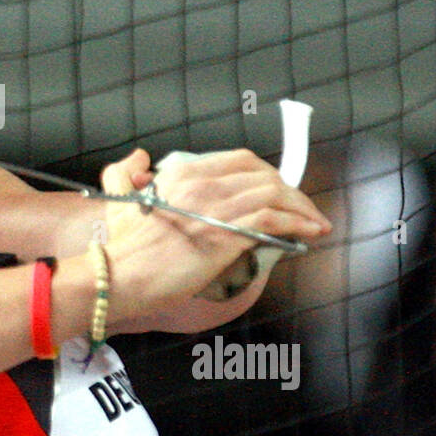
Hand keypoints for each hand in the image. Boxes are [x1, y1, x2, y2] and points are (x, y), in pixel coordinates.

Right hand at [97, 148, 330, 333]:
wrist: (120, 277)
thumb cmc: (125, 247)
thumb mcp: (124, 199)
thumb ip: (128, 172)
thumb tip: (139, 158)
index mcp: (183, 171)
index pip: (242, 160)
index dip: (269, 174)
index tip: (282, 191)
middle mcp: (202, 183)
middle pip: (264, 175)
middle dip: (292, 192)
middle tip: (304, 210)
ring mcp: (216, 208)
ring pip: (274, 194)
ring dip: (302, 208)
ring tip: (315, 224)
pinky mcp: (226, 235)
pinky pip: (273, 220)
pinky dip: (297, 223)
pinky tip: (308, 233)